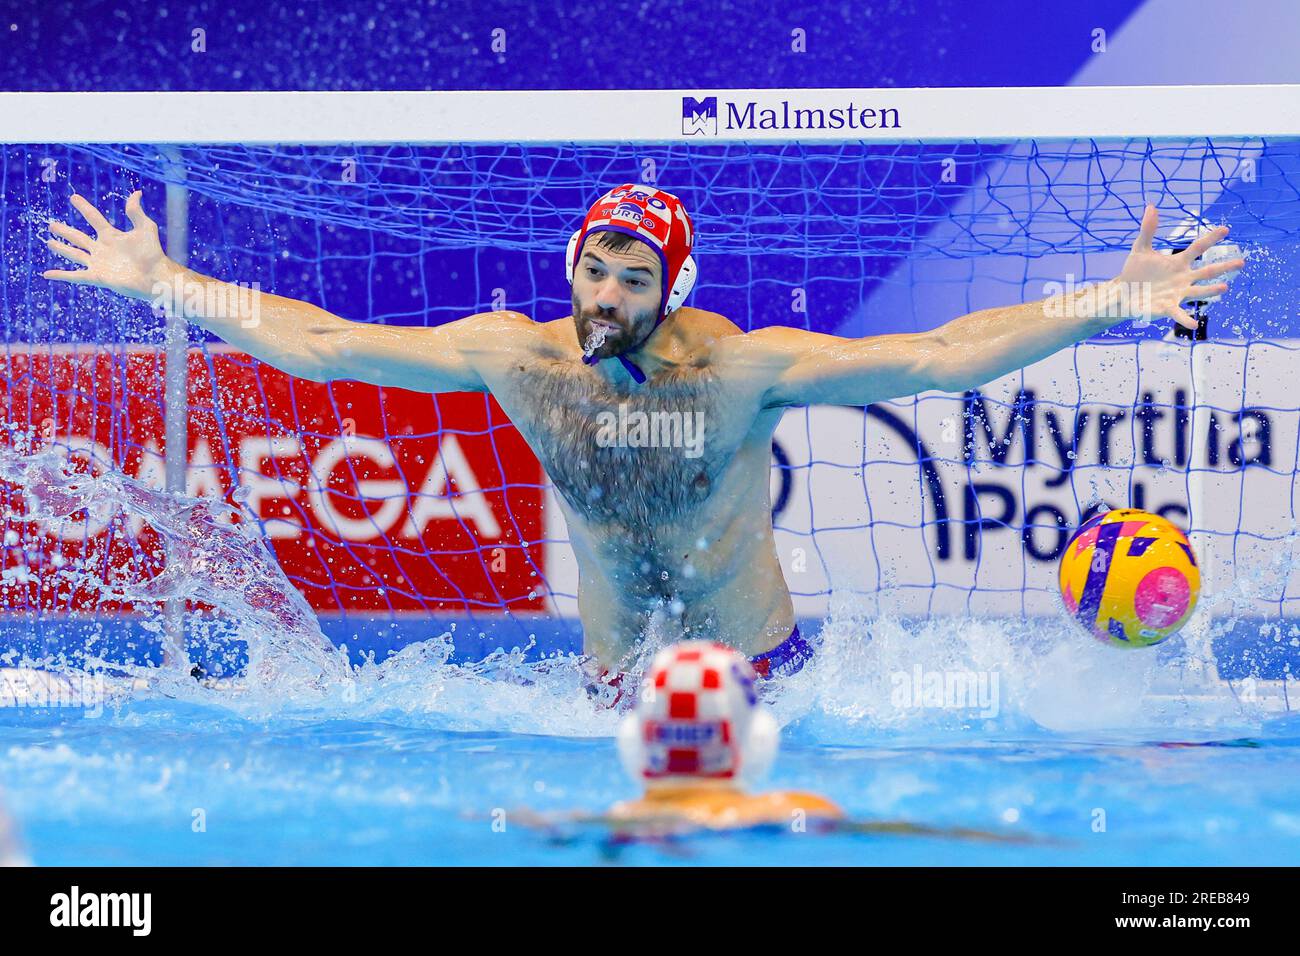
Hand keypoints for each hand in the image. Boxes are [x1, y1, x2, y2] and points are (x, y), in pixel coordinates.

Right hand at [43, 191, 176, 300]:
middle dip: (65, 231)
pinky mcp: (97, 277)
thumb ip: (136, 212)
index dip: (84, 208)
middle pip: (79, 237)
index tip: (73, 197)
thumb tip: (136, 192)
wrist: (155, 276)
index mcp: (111, 236)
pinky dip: (60, 275)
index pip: (94, 218)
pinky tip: (47, 274)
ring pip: (74, 254)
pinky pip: (75, 276)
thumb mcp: (145, 228)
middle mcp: (102, 249)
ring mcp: (98, 263)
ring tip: (49, 243)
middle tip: (51, 224)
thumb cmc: (153, 253)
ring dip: (61, 248)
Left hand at [1115, 204, 1245, 330]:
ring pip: (1199, 292)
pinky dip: (1186, 319)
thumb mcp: (1140, 249)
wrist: (1124, 293)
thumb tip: (1151, 206)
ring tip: (1224, 287)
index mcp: (1177, 262)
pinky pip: (1179, 314)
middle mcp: (1183, 278)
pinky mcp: (1167, 308)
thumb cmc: (1135, 271)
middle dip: (1223, 266)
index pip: (1197, 248)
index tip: (1226, 229)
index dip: (1210, 238)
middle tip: (1242, 261)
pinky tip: (1194, 325)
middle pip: (1207, 271)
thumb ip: (1148, 230)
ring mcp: (1177, 293)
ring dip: (1211, 290)